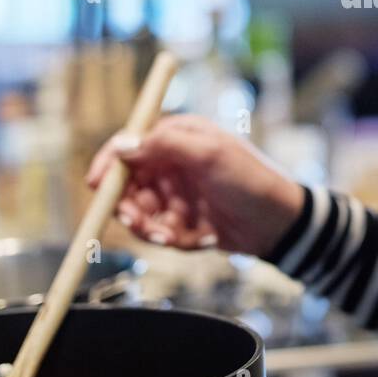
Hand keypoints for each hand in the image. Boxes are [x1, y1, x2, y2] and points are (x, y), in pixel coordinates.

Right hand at [85, 114, 304, 257]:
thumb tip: (122, 144)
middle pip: (128, 184)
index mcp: (178, 137)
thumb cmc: (251, 179)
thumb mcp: (210, 154)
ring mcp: (177, 193)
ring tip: (170, 234)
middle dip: (129, 205)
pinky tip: (194, 239)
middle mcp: (173, 164)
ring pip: (141, 212)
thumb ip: (164, 144)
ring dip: (149, 226)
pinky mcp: (183, 220)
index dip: (109, 164)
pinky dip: (170, 238)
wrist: (281, 223)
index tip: (97, 185)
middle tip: (137, 220)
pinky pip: (160, 232)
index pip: (129, 145)